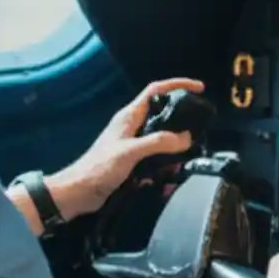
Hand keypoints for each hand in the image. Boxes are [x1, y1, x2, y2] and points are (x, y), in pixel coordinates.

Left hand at [45, 77, 202, 220]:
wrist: (79, 192)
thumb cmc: (100, 167)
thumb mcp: (131, 152)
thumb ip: (158, 142)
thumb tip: (186, 137)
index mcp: (130, 116)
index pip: (156, 91)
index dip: (177, 85)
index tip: (199, 88)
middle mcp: (133, 126)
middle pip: (162, 115)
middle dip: (181, 121)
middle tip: (199, 130)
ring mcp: (133, 144)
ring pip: (162, 140)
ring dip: (174, 150)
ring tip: (186, 160)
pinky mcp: (133, 162)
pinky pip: (156, 159)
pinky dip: (165, 166)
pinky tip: (170, 178)